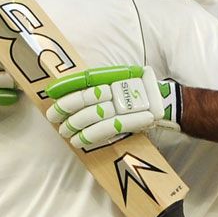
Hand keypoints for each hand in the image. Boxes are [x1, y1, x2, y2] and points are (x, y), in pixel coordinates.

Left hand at [45, 66, 181, 149]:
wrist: (165, 102)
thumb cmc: (139, 91)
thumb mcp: (121, 78)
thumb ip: (102, 83)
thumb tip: (76, 91)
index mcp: (112, 76)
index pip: (85, 79)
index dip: (66, 85)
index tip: (51, 91)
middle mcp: (117, 89)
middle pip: (85, 98)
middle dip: (65, 108)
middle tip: (52, 116)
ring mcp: (123, 106)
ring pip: (91, 115)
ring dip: (73, 125)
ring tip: (63, 131)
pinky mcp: (128, 122)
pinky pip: (103, 129)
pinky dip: (88, 135)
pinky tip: (78, 140)